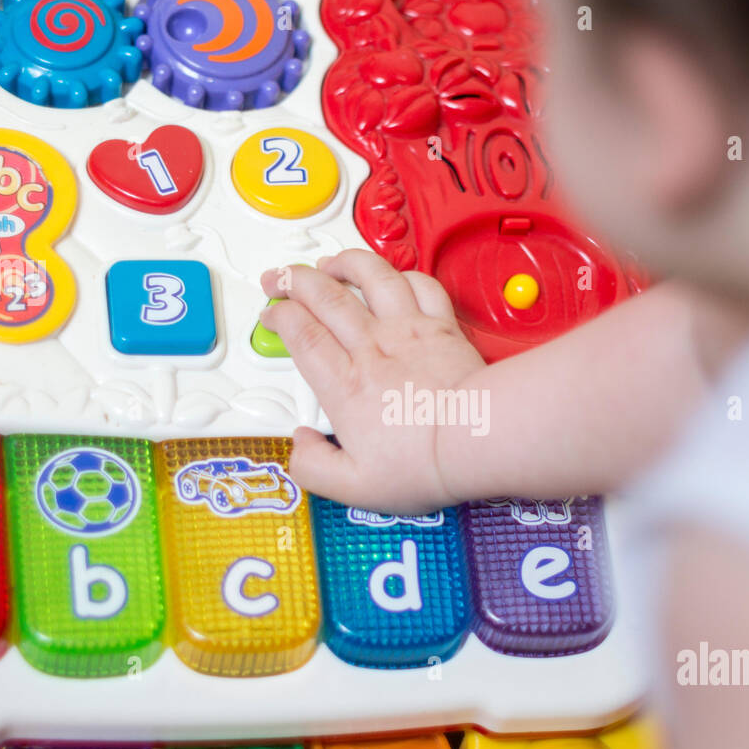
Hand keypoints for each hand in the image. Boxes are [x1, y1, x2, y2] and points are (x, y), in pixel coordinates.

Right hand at [259, 249, 485, 511]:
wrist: (478, 440)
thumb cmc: (425, 463)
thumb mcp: (354, 486)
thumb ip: (313, 467)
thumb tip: (300, 446)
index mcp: (345, 385)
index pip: (301, 333)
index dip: (278, 316)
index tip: (270, 315)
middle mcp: (373, 349)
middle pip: (325, 295)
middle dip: (294, 279)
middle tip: (279, 277)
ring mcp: (409, 332)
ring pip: (370, 276)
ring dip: (344, 263)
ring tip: (329, 262)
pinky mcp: (442, 328)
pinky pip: (419, 285)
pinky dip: (401, 274)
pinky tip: (392, 276)